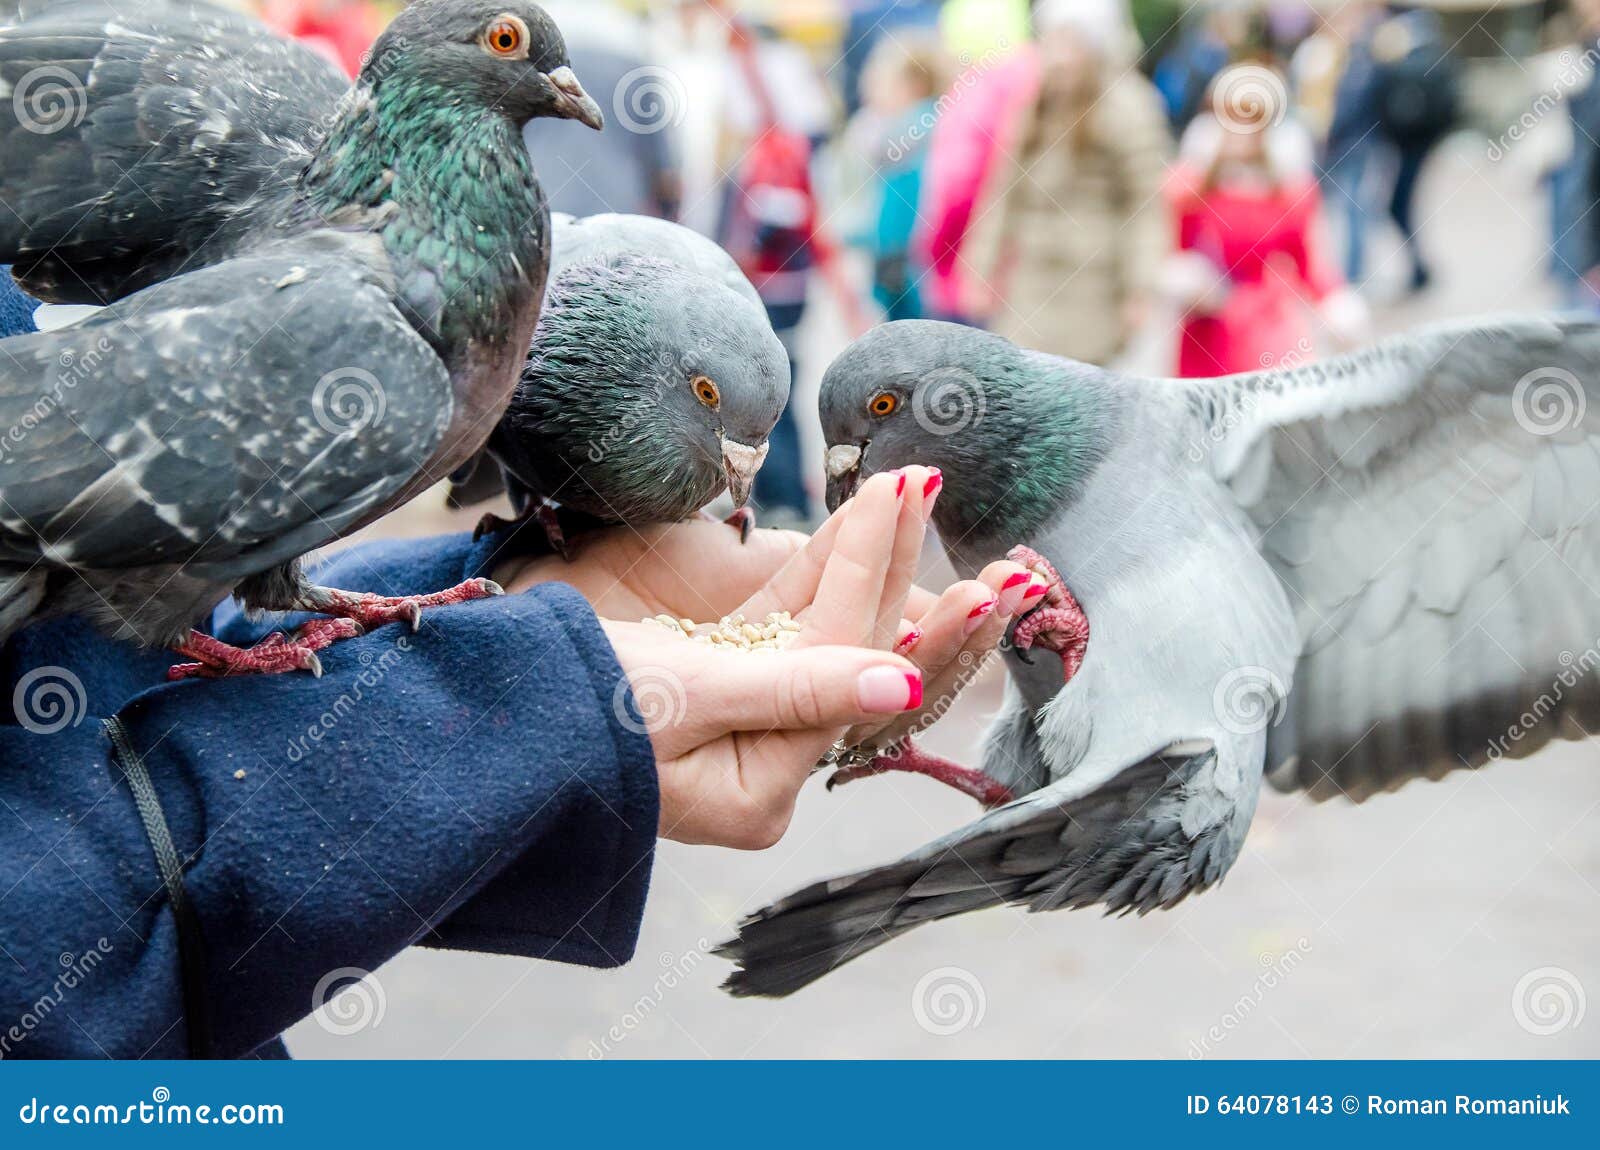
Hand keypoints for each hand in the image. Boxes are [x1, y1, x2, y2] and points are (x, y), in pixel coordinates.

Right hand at [511, 469, 934, 847]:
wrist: (475, 701)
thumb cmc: (557, 708)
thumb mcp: (680, 695)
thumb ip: (796, 688)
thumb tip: (903, 684)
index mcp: (756, 791)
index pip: (838, 666)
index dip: (873, 576)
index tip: (903, 497)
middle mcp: (763, 763)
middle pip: (852, 654)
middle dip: (898, 571)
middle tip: (946, 496)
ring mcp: (745, 718)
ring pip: (825, 627)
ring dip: (866, 558)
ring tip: (912, 489)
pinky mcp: (721, 677)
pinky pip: (786, 616)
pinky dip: (818, 565)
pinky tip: (858, 518)